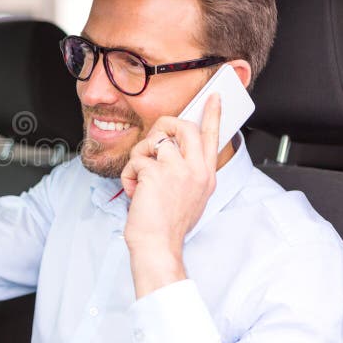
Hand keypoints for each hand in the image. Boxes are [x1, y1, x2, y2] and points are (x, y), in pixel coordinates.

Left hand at [120, 94, 220, 297]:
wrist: (158, 245)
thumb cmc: (168, 224)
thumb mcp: (189, 195)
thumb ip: (186, 171)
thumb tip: (170, 149)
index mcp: (206, 175)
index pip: (212, 137)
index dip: (212, 114)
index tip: (214, 96)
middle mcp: (196, 170)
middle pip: (183, 126)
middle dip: (162, 126)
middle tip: (151, 144)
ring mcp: (178, 170)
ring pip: (153, 141)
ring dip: (140, 158)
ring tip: (141, 179)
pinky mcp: (156, 172)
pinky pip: (136, 159)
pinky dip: (129, 175)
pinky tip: (135, 191)